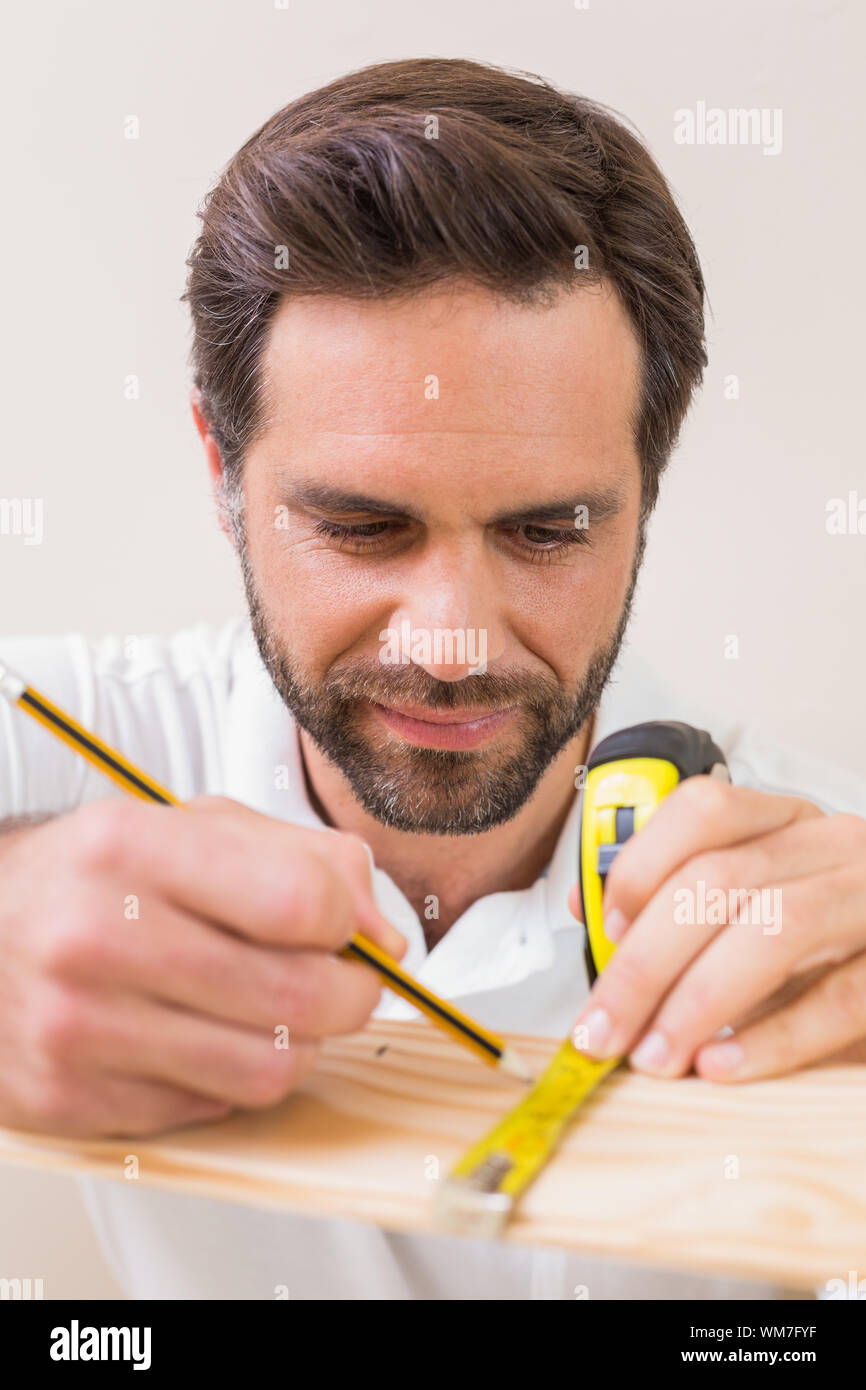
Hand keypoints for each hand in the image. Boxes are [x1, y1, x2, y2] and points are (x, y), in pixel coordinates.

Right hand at [0, 797, 405, 1137]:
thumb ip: (307, 859)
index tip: (348, 928)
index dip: (351, 923)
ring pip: (269, 1070)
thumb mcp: (198, 826)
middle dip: (351, 995)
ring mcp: (75, 1029)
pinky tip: (200, 1036)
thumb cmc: (104, 875)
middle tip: (342, 982)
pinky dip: (229, 1077)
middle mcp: (94, 938)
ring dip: (299, 1044)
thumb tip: (384, 937)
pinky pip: (211, 1108)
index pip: (300, 902)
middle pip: (298, 998)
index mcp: (131, 848)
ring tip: (274, 1011)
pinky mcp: (66, 1100)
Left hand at [568, 777, 865, 1080]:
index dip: (641, 864)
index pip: (703, 809)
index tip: (600, 926)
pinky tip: (721, 1065)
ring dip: (697, 999)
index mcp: (787, 823)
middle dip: (644, 961)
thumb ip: (683, 907)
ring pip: (773, 928)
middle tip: (601, 1030)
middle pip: (721, 880)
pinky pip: (838, 998)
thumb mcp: (756, 911)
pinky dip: (772, 1037)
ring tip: (653, 1055)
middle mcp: (834, 846)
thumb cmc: (827, 946)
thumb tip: (590, 910)